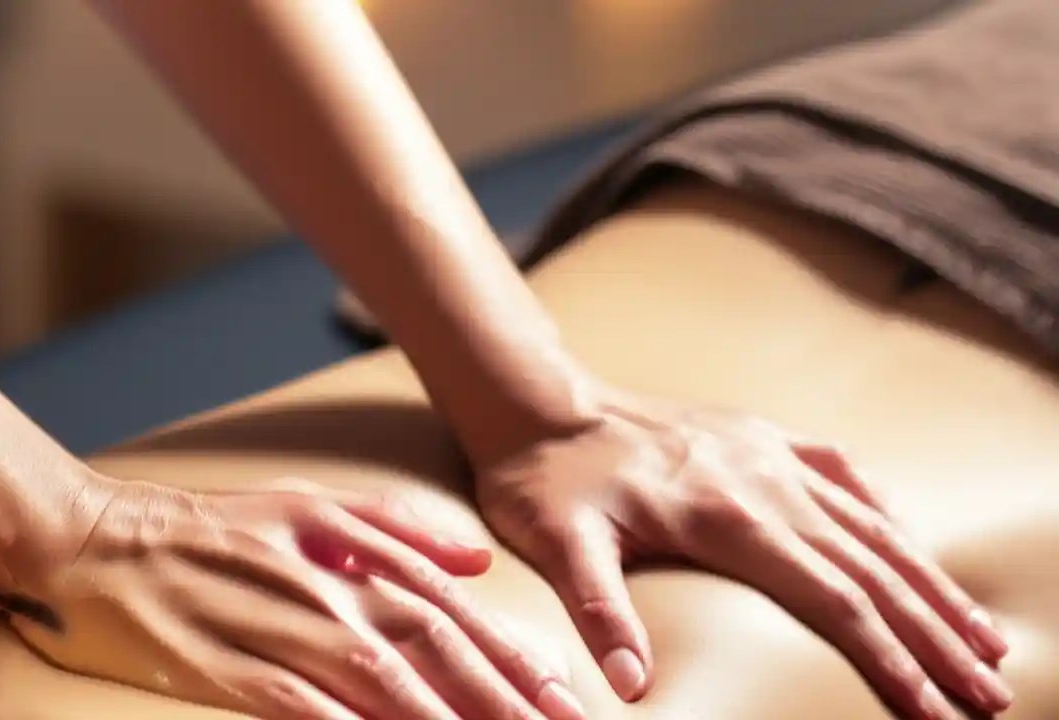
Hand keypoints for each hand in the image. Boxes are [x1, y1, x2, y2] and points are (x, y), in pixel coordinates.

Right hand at [0, 474, 585, 719]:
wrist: (99, 541)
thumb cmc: (209, 528)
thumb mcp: (308, 507)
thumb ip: (396, 529)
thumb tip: (476, 563)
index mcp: (347, 542)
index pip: (447, 604)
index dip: (509, 651)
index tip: (562, 693)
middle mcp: (325, 582)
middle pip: (432, 642)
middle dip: (503, 693)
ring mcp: (278, 624)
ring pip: (383, 678)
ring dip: (446, 717)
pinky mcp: (230, 668)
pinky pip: (305, 708)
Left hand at [474, 386, 1011, 719]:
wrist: (539, 401)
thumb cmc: (546, 478)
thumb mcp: (560, 546)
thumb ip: (600, 611)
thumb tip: (632, 685)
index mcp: (727, 516)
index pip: (834, 603)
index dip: (892, 661)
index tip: (936, 711)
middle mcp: (765, 482)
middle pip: (873, 571)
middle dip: (936, 636)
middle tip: (987, 693)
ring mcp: (767, 454)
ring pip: (871, 526)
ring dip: (930, 583)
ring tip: (980, 633)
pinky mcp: (758, 437)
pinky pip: (840, 473)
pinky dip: (882, 511)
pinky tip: (905, 537)